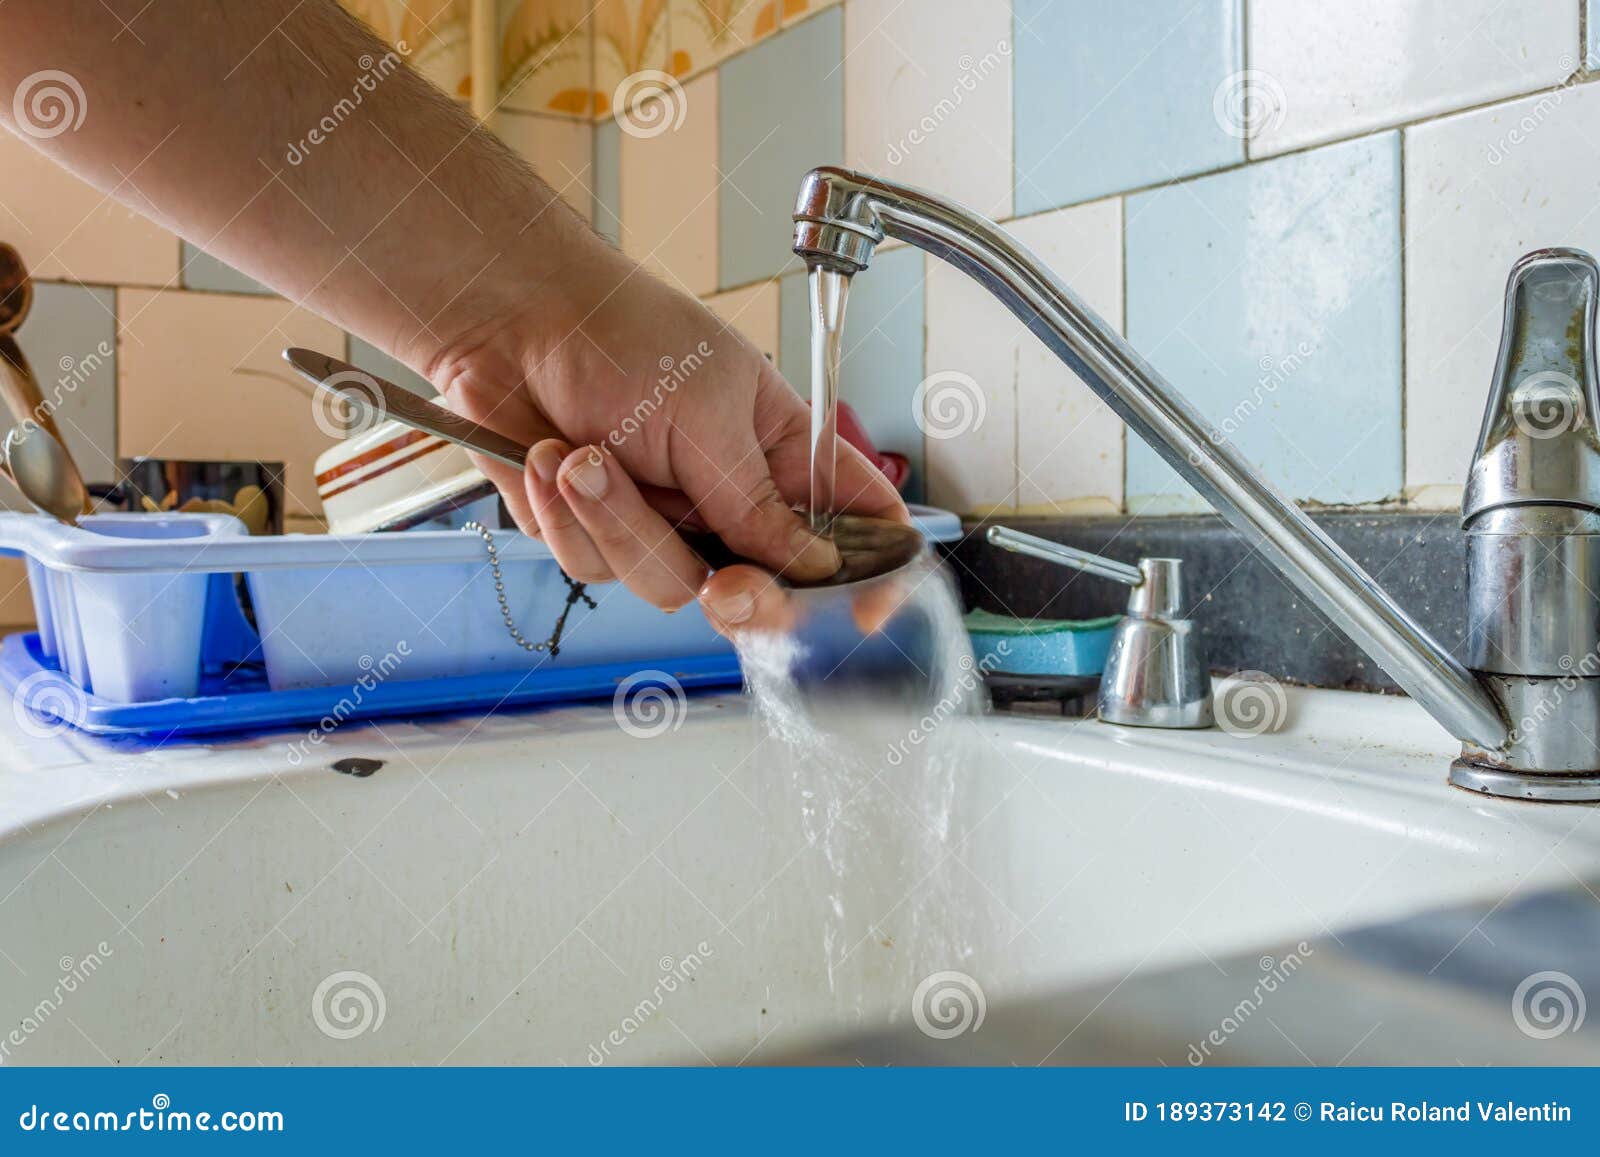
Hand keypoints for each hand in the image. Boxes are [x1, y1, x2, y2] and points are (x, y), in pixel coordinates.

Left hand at [427, 247, 908, 634]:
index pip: (856, 521)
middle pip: (766, 588)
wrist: (511, 323)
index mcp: (780, 453)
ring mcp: (664, 523)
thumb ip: (756, 501)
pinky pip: (596, 568)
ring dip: (621, 523)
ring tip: (586, 457)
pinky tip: (554, 460)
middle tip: (728, 586)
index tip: (864, 611)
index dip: (874, 571)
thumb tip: (812, 567)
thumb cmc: (621, 333)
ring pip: (670, 586)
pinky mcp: (597, 536)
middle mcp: (728, 499)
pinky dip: (569, 516)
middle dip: (743, 594)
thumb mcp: (709, 411)